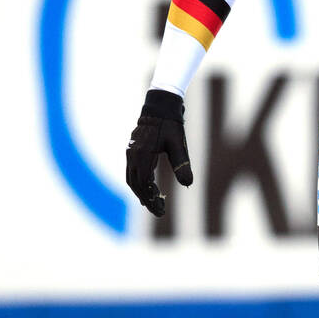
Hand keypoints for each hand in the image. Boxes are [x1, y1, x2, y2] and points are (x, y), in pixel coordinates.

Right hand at [125, 89, 192, 215]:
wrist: (159, 106)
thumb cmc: (170, 125)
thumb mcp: (179, 145)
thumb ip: (182, 164)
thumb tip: (188, 185)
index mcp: (143, 155)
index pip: (144, 184)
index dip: (152, 199)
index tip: (161, 209)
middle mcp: (133, 155)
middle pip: (135, 185)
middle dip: (147, 199)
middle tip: (159, 210)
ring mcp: (130, 152)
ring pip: (131, 179)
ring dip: (141, 193)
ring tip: (154, 203)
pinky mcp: (131, 150)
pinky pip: (131, 172)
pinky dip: (138, 183)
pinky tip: (149, 188)